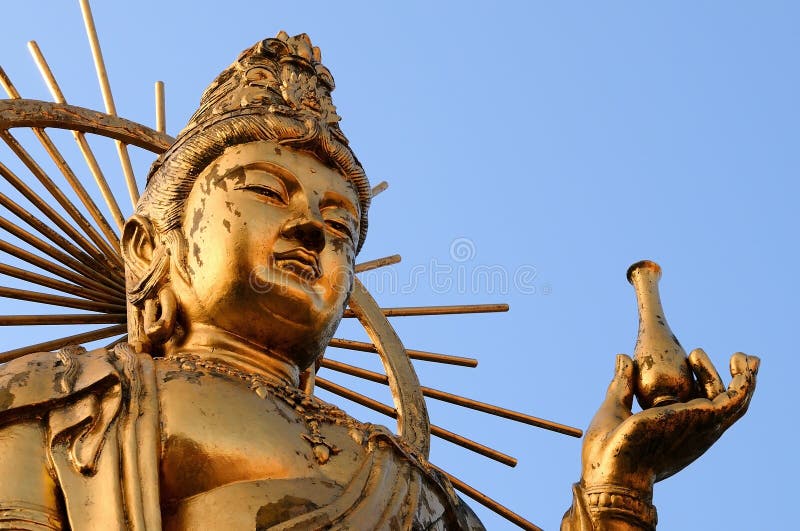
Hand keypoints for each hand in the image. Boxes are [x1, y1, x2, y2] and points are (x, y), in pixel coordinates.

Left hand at [581, 350, 758, 494]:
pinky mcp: (704, 419)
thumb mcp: (616, 407)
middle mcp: (694, 432)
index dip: (710, 386)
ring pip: (734, 401)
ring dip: (741, 378)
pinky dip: (742, 382)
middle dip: (739, 382)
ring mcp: (702, 427)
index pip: (703, 410)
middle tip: (740, 358)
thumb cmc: (607, 446)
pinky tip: (739, 364)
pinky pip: (734, 399)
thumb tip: (623, 357)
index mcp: (676, 432)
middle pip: (729, 407)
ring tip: (738, 356)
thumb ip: (622, 384)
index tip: (700, 359)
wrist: (610, 465)